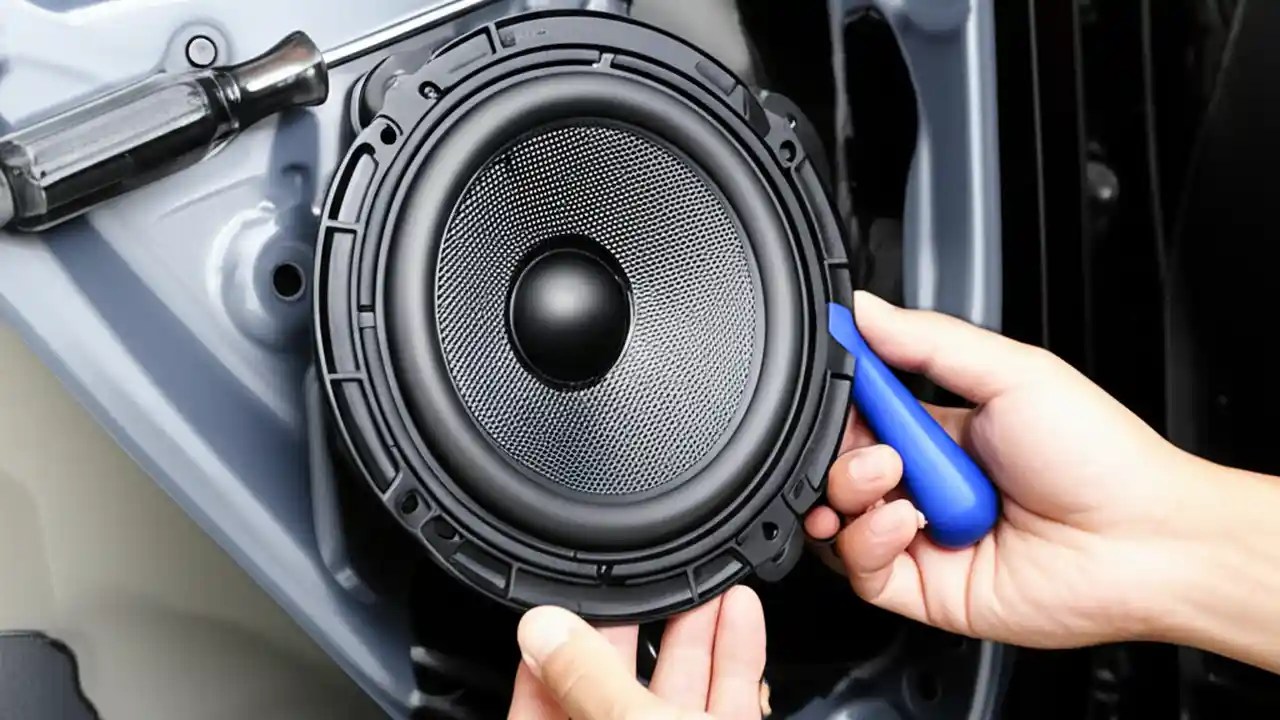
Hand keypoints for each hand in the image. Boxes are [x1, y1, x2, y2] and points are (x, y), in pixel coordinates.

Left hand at [508, 586, 766, 718]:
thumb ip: (590, 679)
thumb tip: (542, 629)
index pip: (540, 700)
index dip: (551, 648)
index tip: (565, 601)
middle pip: (615, 685)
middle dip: (637, 624)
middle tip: (649, 575)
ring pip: (676, 688)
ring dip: (695, 632)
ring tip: (706, 581)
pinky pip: (725, 699)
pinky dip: (734, 658)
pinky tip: (740, 615)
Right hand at [805, 291, 1203, 647]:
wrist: (1146, 539)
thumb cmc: (1102, 458)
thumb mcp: (1014, 372)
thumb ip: (929, 340)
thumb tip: (864, 308)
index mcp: (943, 432)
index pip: (862, 412)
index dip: (841, 402)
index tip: (835, 384)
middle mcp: (927, 485)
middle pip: (839, 466)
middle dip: (839, 451)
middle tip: (877, 444)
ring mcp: (923, 537)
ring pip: (837, 519)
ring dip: (848, 492)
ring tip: (890, 479)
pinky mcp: (924, 589)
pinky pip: (861, 571)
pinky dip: (866, 542)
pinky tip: (904, 520)